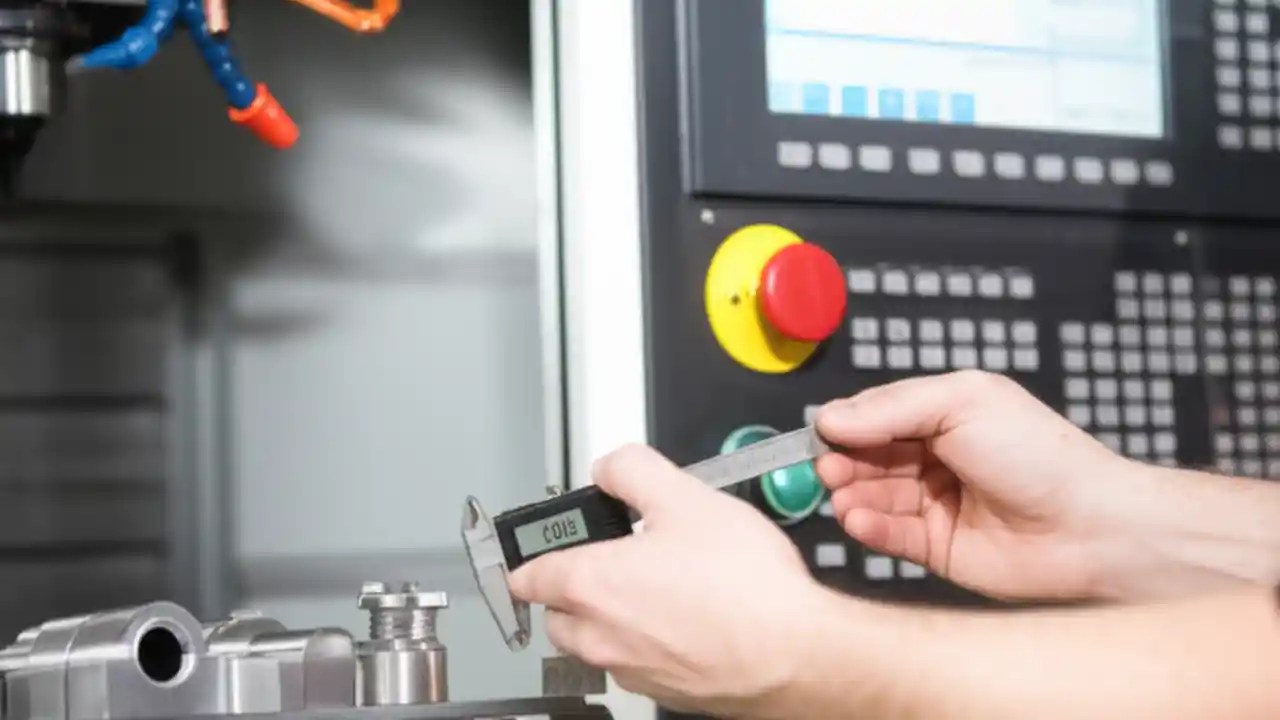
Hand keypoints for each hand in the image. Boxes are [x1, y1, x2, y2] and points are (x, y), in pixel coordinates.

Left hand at [507, 445, 826, 717]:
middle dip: (573, 587)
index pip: (526, 575)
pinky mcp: (666, 693)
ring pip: (596, 643)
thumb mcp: (685, 496)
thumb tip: (610, 469)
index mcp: (589, 585)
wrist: (796, 653)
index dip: (534, 553)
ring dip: (611, 617)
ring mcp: (632, 671)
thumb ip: (632, 471)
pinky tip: (691, 617)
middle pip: (557, 614)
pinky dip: (649, 642)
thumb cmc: (744, 586)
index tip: (548, 542)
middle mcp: (600, 637)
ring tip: (660, 586)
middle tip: (612, 558)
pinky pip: (637, 664)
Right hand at [814, 370, 1139, 601]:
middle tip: (827, 468)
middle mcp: (935, 457)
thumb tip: (830, 417)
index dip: (846, 424)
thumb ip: (892, 407)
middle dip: (843, 461)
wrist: (1090, 528)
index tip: (820, 433)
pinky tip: (858, 519)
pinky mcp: (936, 548)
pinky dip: (868, 527)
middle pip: (867, 457)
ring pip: (872, 496)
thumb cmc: (1041, 455)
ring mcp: (935, 503)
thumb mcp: (963, 403)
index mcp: (943, 414)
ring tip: (841, 495)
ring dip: (851, 494)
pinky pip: (889, 535)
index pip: (876, 416)